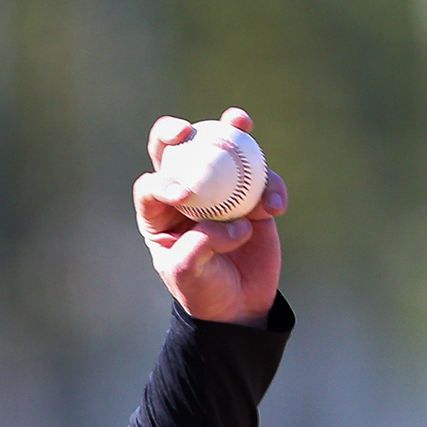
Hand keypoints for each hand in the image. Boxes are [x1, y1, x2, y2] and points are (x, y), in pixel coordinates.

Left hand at [134, 107, 286, 326]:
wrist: (239, 304)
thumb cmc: (204, 290)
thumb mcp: (190, 276)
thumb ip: (199, 247)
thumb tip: (232, 223)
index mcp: (158, 214)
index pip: (151, 187)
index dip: (161, 182)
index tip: (184, 195)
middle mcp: (186, 194)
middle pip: (174, 153)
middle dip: (172, 132)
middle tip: (186, 130)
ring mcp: (220, 190)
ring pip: (223, 152)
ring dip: (232, 132)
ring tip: (241, 123)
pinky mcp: (252, 195)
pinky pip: (263, 179)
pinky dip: (271, 187)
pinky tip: (275, 208)